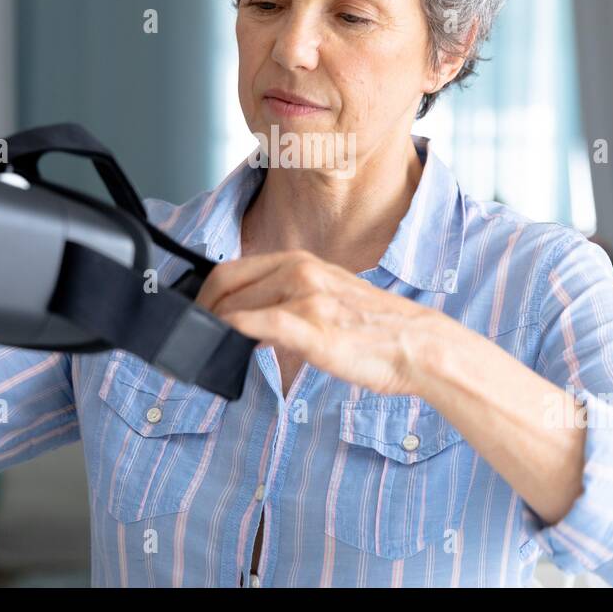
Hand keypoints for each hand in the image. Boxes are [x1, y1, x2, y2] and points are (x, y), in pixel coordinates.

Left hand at [194, 249, 449, 394]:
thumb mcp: (329, 299)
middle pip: (225, 284)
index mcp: (302, 262)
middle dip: (201, 310)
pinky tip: (230, 348)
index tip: (197, 316)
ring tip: (207, 348)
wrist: (418, 345)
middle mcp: (300, 272)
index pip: (231, 269)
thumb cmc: (378, 330)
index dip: (206, 294)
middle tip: (194, 336)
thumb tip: (251, 322)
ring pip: (235, 304)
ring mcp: (305, 297)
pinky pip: (256, 324)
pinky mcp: (312, 326)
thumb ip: (291, 301)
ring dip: (213, 328)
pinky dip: (233, 335)